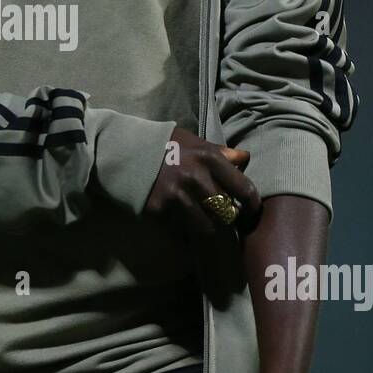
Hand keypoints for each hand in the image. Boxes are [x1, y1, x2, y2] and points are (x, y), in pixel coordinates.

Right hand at [142, 126, 261, 237]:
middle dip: (226, 217)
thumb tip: (245, 159)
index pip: (244, 189)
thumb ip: (220, 153)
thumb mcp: (192, 141)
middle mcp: (195, 178)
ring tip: (201, 220)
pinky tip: (179, 220)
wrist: (120, 150)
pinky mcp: (159, 211)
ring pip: (206, 227)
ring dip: (206, 226)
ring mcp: (176, 197)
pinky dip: (184, 229)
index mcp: (208, 158)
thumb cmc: (161, 144)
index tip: (251, 210)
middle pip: (226, 213)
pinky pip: (182, 230)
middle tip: (221, 216)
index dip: (251, 204)